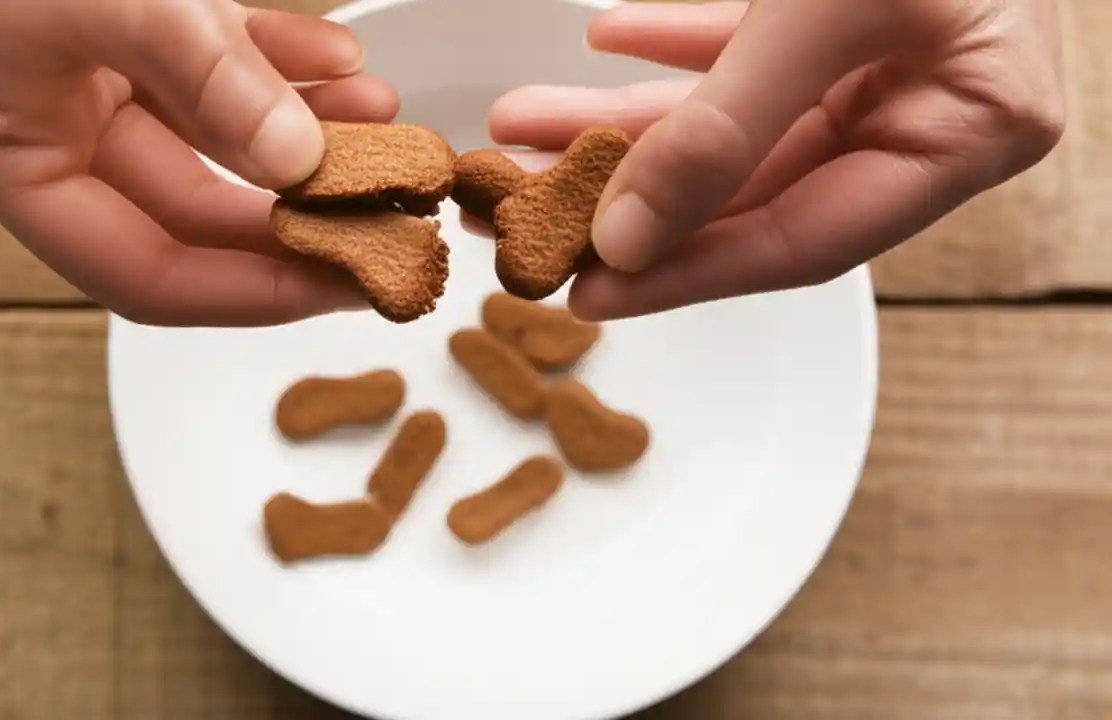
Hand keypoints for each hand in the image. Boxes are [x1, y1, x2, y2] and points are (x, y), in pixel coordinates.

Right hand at [0, 0, 398, 324]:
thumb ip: (203, 77)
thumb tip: (301, 161)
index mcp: (10, 158)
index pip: (145, 274)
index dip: (253, 294)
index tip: (347, 285)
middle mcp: (54, 132)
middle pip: (199, 217)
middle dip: (303, 212)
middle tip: (391, 216)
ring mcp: (98, 80)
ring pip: (223, 143)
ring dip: (308, 136)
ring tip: (385, 121)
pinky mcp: (138, 31)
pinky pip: (223, 71)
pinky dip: (284, 68)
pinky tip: (345, 65)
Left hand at [490, 0, 1064, 319]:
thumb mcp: (828, 10)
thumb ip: (729, 125)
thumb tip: (630, 233)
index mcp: (966, 133)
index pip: (806, 240)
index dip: (689, 272)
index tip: (590, 289)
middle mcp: (926, 108)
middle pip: (751, 185)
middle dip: (628, 189)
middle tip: (530, 207)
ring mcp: (883, 58)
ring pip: (731, 119)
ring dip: (626, 119)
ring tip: (528, 120)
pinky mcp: (844, 12)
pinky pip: (746, 47)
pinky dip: (677, 46)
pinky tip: (610, 42)